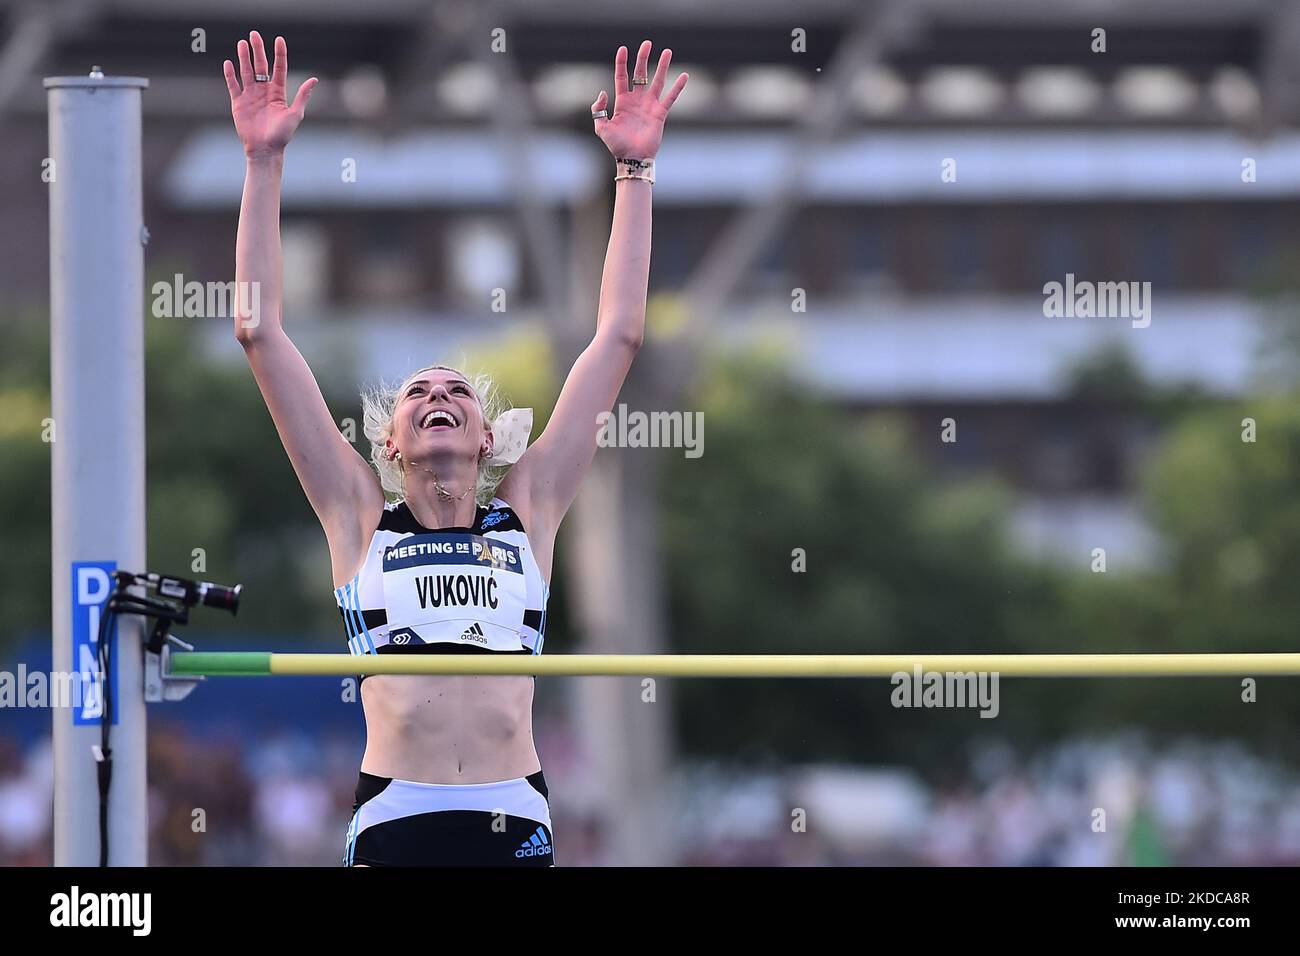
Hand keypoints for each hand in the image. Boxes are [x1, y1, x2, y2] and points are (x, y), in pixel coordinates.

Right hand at [224, 31, 317, 158]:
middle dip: (258, 50)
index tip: (279, 40)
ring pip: (246, 72)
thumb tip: (314, 80)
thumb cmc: (282, 135)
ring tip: (242, 43)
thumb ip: (302, 96)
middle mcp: (264, 92)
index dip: (279, 54)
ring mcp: (250, 96)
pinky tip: (229, 63)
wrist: (265, 150)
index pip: (278, 69)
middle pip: (261, 66)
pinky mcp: (238, 103)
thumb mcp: (295, 114)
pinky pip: (233, 86)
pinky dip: (230, 75)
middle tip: (254, 34)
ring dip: (244, 58)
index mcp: (278, 93)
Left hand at [591, 40, 687, 160]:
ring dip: (662, 66)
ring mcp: (649, 106)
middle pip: (640, 74)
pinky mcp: (660, 114)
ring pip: (657, 81)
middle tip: (647, 44)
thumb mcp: (601, 127)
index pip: (622, 77)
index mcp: (622, 102)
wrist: (632, 158)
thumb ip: (598, 109)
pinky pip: (670, 98)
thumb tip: (604, 92)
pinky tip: (684, 75)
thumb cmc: (616, 145)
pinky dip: (678, 87)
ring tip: (667, 51)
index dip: (622, 63)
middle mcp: (637, 101)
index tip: (623, 49)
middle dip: (643, 58)